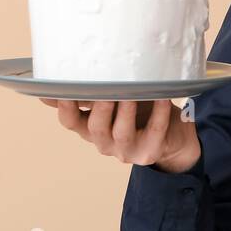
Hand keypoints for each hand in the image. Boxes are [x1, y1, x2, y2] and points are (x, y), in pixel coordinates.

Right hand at [40, 98, 201, 173]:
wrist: (172, 138)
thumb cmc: (139, 112)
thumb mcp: (112, 102)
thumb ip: (92, 93)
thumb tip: (59, 77)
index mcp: (90, 128)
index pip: (70, 121)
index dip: (65, 106)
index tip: (64, 88)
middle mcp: (104, 142)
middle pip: (95, 127)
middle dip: (100, 107)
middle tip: (106, 88)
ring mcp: (126, 150)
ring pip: (121, 132)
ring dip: (126, 111)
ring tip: (132, 93)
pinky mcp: (149, 152)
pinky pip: (154, 130)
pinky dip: (159, 113)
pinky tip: (162, 97)